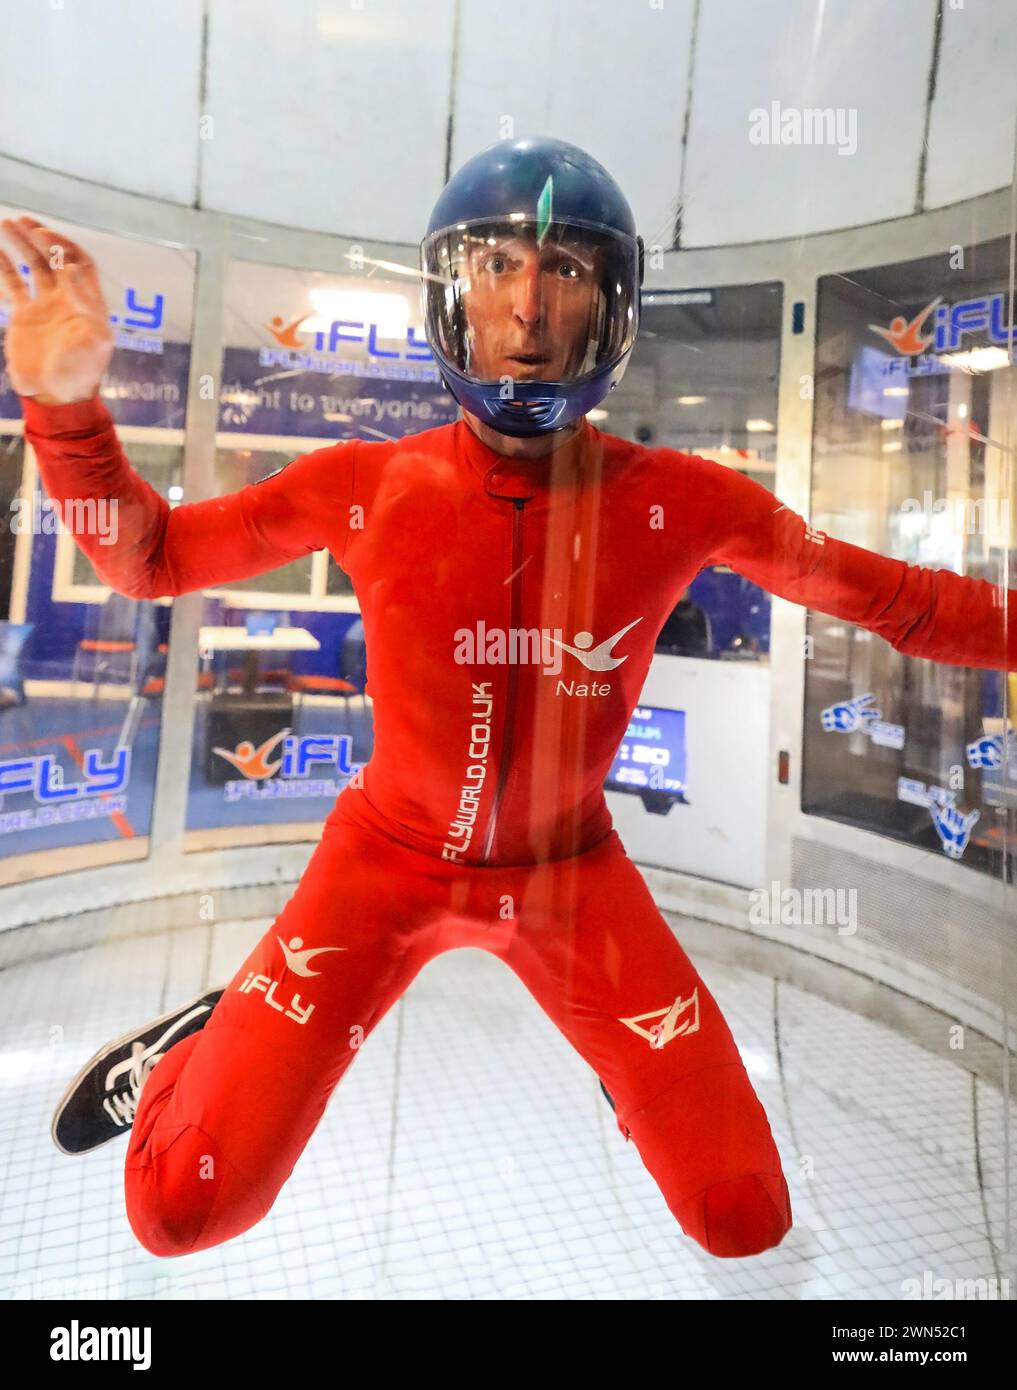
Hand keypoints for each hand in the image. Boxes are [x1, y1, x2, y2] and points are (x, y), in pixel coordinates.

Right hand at [0, 215, 113, 403]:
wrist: (55, 396)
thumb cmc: (80, 372)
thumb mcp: (93, 340)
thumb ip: (85, 303)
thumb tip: (71, 268)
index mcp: (89, 302)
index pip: (79, 263)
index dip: (65, 247)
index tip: (46, 237)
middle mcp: (68, 299)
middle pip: (55, 259)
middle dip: (40, 238)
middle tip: (22, 221)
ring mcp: (46, 306)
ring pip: (33, 266)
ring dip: (21, 244)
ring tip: (6, 223)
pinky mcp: (25, 316)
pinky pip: (14, 285)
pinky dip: (4, 267)